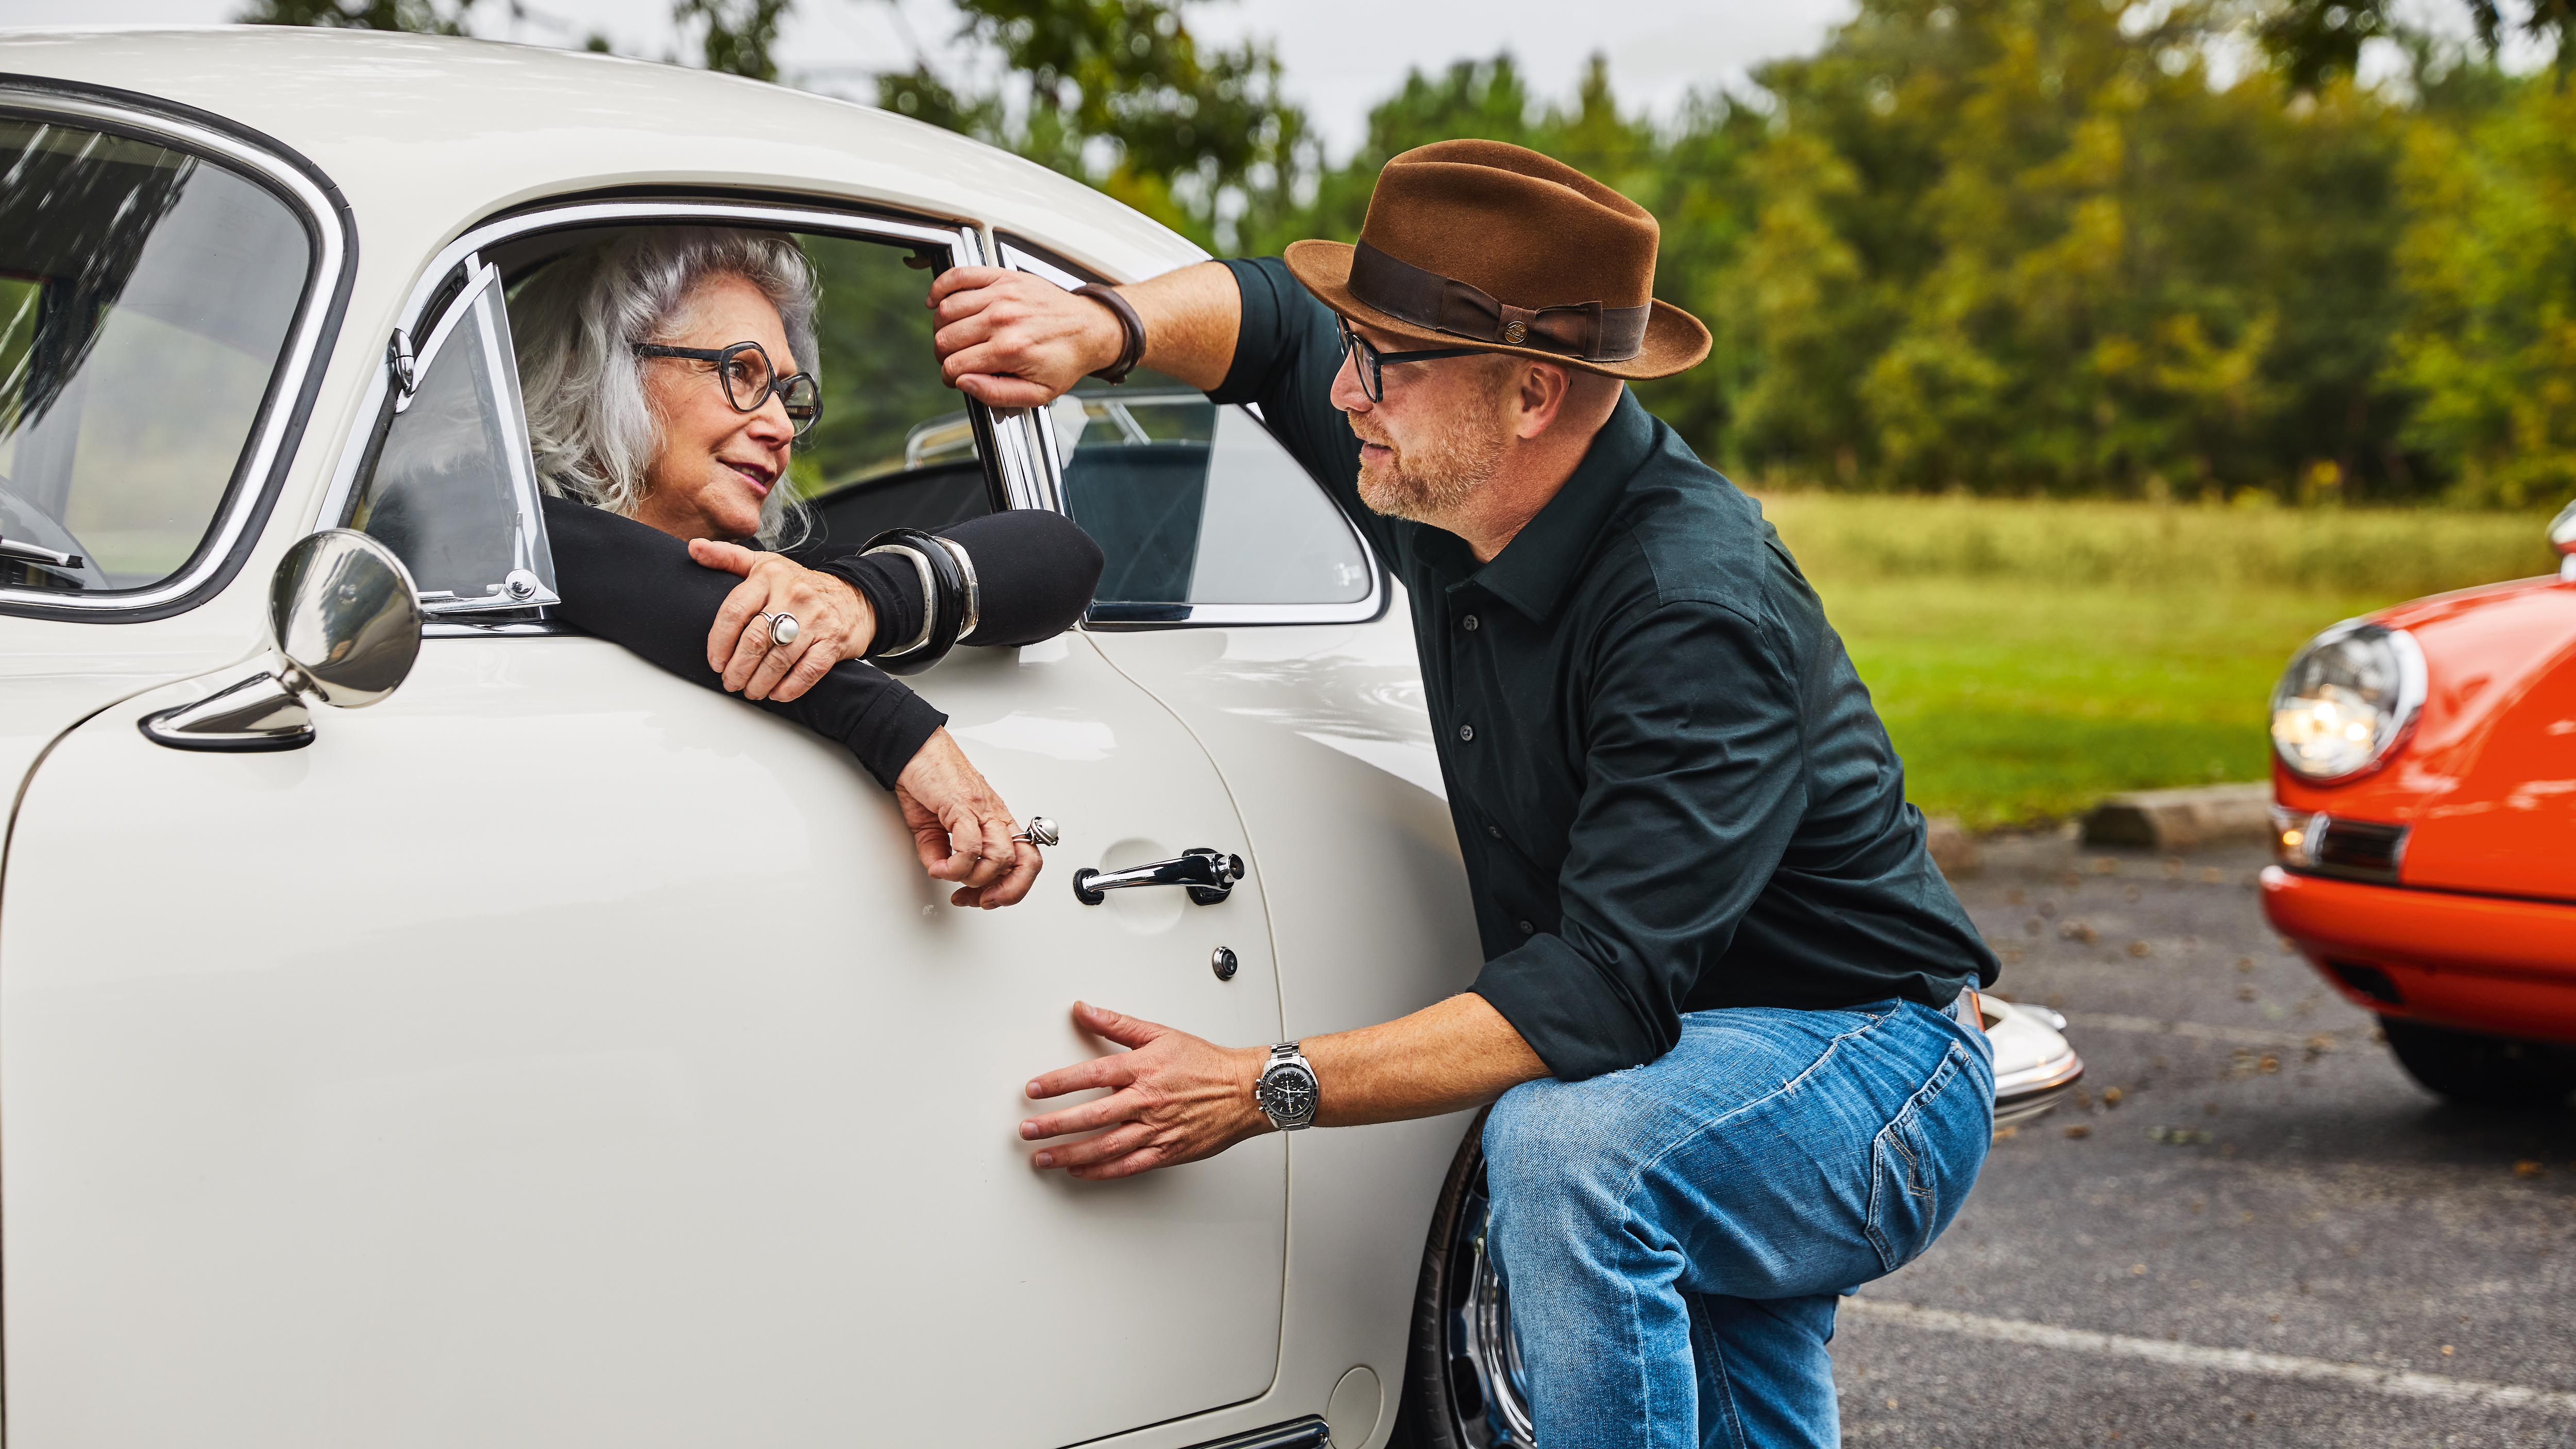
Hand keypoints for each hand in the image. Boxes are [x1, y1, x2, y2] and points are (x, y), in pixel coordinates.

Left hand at [689, 540, 875, 702]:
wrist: (853, 597)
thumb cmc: (800, 585)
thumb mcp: (765, 564)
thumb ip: (728, 558)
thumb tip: (694, 548)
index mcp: (770, 576)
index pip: (734, 611)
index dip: (719, 642)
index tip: (715, 661)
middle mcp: (793, 595)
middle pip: (755, 639)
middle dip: (737, 668)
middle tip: (730, 681)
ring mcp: (815, 619)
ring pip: (779, 658)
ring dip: (759, 682)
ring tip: (750, 691)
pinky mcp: (833, 641)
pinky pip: (808, 670)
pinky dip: (790, 688)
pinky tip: (777, 693)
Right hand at [893, 727, 1041, 907]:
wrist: (914, 748)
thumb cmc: (929, 778)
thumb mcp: (933, 826)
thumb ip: (939, 852)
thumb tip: (942, 872)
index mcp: (995, 821)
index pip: (1026, 859)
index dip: (1014, 888)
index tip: (988, 899)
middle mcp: (994, 816)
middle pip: (1025, 862)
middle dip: (1007, 891)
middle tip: (982, 900)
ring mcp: (982, 809)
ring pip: (1001, 857)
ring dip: (975, 878)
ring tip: (951, 876)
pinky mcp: (962, 804)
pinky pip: (971, 844)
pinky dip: (955, 865)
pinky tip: (940, 866)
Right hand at [929, 266, 1125, 409]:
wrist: (1090, 329)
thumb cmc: (1065, 359)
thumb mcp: (1038, 394)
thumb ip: (997, 393)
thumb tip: (964, 383)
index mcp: (1009, 350)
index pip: (955, 365)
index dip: (949, 377)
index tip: (955, 377)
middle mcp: (1003, 319)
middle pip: (945, 338)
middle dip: (943, 354)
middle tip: (954, 359)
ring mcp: (1002, 295)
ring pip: (946, 310)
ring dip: (941, 327)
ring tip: (952, 335)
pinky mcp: (1004, 278)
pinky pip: (959, 276)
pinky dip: (941, 287)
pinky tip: (938, 301)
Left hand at [1020, 1002, 1269, 1179]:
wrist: (1244, 1090)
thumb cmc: (1205, 1062)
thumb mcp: (1160, 1034)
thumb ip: (1117, 1024)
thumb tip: (1084, 1009)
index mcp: (1142, 1069)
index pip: (1090, 1075)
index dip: (1058, 1083)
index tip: (1033, 1090)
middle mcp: (1146, 1101)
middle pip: (1091, 1116)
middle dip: (1054, 1125)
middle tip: (1026, 1130)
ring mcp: (1155, 1130)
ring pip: (1105, 1146)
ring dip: (1069, 1154)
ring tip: (1042, 1158)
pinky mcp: (1165, 1151)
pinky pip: (1126, 1166)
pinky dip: (1099, 1171)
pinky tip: (1078, 1171)